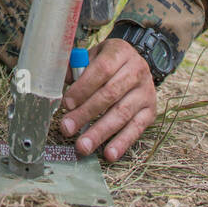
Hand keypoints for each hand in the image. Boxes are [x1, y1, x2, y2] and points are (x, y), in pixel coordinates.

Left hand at [59, 37, 156, 161]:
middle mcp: (137, 70)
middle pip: (110, 94)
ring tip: (83, 146)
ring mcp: (146, 92)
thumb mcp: (93, 56)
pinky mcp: (150, 111)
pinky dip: (122, 143)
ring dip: (100, 132)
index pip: (102, 70)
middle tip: (67, 128)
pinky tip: (109, 154)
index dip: (83, 88)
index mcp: (120, 52)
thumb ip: (76, 67)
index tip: (66, 104)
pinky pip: (136, 129)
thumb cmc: (108, 63)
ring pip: (121, 114)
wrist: (136, 64)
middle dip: (86, 113)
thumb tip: (56, 81)